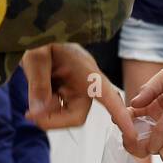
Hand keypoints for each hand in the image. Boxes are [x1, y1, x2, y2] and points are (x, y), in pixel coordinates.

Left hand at [22, 44, 136, 138]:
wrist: (37, 28)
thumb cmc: (42, 36)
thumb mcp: (36, 56)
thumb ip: (38, 84)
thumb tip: (38, 113)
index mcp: (86, 70)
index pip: (108, 95)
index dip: (120, 114)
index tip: (132, 134)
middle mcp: (85, 81)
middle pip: (77, 114)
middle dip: (54, 120)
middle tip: (30, 115)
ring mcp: (76, 87)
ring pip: (66, 114)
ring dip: (48, 115)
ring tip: (30, 105)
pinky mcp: (67, 90)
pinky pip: (59, 109)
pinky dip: (46, 110)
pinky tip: (35, 101)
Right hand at [125, 67, 162, 159]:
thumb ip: (147, 90)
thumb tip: (132, 105)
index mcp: (150, 110)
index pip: (128, 120)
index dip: (121, 119)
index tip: (120, 113)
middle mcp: (156, 126)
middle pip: (132, 141)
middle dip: (127, 136)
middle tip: (131, 127)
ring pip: (145, 149)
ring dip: (151, 133)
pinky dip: (161, 140)